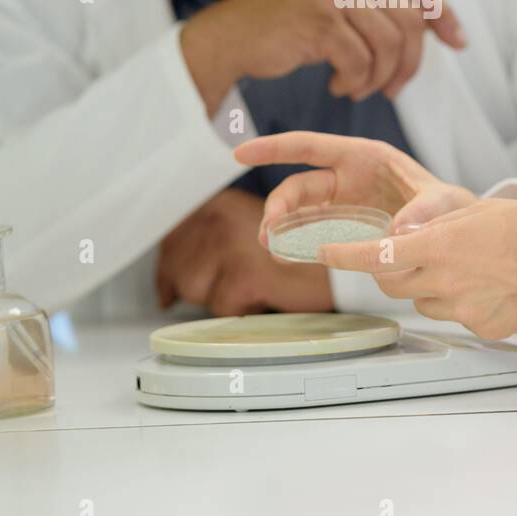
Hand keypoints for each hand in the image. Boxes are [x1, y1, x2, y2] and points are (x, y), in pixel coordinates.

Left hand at [155, 187, 332, 315]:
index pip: (171, 239)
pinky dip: (242, 312)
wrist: (349, 257)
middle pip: (175, 267)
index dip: (167, 269)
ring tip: (246, 294)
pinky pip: (222, 308)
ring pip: (194, 290)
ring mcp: (232, 243)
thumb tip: (174, 277)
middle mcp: (220, 216)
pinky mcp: (246, 273)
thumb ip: (215, 242)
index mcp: (219, 203)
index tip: (167, 289)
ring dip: (217, 300)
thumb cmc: (302, 252)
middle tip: (216, 297)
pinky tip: (261, 300)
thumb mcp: (249, 235)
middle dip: (189, 288)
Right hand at [181, 0, 467, 114]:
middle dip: (409, 63)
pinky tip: (338, 85)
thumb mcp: (339, 6)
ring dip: (379, 77)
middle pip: (408, 21)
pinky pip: (359, 60)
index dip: (444, 15)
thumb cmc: (291, 27)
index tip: (459, 43)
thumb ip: (378, 8)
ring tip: (360, 88)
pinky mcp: (319, 21)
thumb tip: (432, 25)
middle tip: (393, 89)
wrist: (233, 36)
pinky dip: (354, 81)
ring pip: (387, 44)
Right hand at [232, 131, 476, 245]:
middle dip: (278, 205)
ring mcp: (346, 201)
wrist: (462, 230)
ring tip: (271, 245)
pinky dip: (297, 241)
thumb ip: (424, 212)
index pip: (311, 146)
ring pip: (301, 210)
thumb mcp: (444, 203)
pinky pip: (313, 230)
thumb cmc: (453, 206)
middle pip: (301, 185)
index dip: (274, 148)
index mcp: (366, 156)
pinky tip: (287, 253)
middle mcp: (350, 176)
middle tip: (268, 232)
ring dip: (282, 226)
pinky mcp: (347, 225)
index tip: (241, 152)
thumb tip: (398, 232)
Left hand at [309, 198, 516, 346]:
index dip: (344, 256)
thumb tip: (401, 239)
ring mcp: (461, 309)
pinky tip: (490, 287)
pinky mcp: (479, 328)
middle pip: (392, 284)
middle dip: (389, 271)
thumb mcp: (472, 212)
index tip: (324, 252)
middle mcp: (444, 281)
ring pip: (423, 300)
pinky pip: (454, 316)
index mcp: (438, 246)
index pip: (375, 256)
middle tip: (410, 256)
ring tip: (470, 267)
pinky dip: (461, 302)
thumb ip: (430, 228)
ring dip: (430, 286)